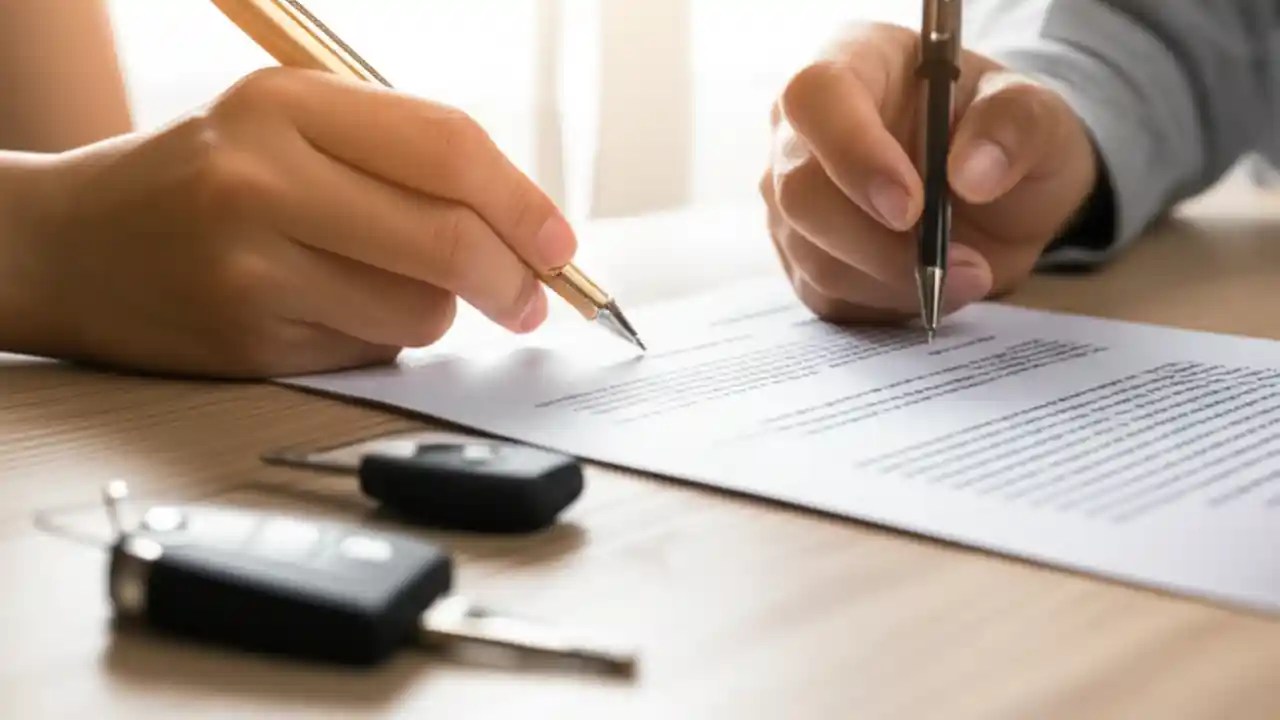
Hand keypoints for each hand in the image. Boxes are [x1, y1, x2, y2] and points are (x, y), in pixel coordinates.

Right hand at [7, 68, 573, 376]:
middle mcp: (263, 180)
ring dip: (434, 310)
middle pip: (447, 240)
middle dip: (512, 278)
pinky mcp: (249, 341)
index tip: (560, 244)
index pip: (448, 150)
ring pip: (420, 311)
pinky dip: (379, 336)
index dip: (523, 202)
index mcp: (285, 105)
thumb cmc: (204, 180)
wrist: (70, 246)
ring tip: (379, 284)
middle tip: (530, 298)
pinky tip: (325, 310)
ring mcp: (252, 267)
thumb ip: (402, 156)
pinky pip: (372, 349)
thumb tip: (525, 226)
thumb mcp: (289, 127)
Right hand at [761, 24, 1097, 321]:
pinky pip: (826, 294)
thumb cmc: (1002, 135)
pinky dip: (886, 303)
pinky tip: (932, 285)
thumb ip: (1015, 125)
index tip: (910, 207)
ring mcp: (793, 199)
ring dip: (895, 280)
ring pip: (813, 254)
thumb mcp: (1036, 114)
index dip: (852, 153)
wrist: (996, 193)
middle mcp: (803, 131)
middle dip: (878, 243)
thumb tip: (972, 173)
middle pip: (799, 190)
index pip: (816, 97)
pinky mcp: (802, 257)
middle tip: (961, 263)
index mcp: (853, 63)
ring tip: (970, 275)